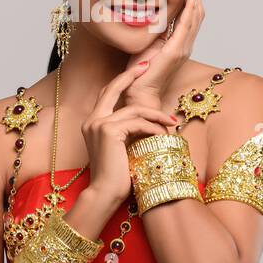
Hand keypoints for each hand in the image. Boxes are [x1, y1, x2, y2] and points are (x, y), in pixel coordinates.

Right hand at [81, 61, 180, 213]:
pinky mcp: (109, 131)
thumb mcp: (121, 149)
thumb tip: (148, 121)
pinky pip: (138, 122)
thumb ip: (127, 132)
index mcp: (92, 123)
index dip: (122, 80)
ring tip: (171, 122)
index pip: (107, 94)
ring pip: (133, 109)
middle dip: (130, 75)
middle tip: (147, 67)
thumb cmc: (115, 177)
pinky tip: (162, 135)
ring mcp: (98, 124)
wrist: (104, 195)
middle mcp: (92, 120)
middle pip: (112, 89)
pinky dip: (153, 127)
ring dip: (155, 114)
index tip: (138, 70)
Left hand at [124, 0, 203, 114]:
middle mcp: (185, 45)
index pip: (190, 18)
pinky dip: (190, 9)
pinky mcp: (176, 50)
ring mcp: (183, 48)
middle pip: (197, 15)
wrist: (139, 93)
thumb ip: (154, 32)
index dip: (192, 1)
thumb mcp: (147, 45)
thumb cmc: (140, 73)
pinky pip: (186, 25)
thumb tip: (152, 14)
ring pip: (194, 18)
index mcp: (179, 44)